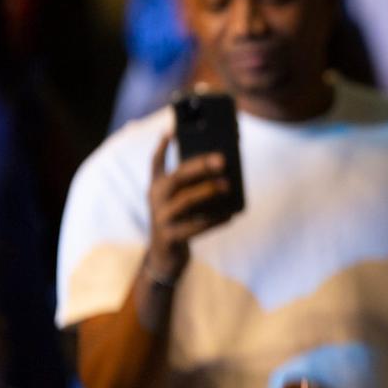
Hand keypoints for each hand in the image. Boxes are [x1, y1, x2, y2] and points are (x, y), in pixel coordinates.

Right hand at [146, 133, 232, 280]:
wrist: (164, 256)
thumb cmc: (180, 220)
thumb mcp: (181, 201)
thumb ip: (195, 186)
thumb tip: (225, 172)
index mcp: (157, 187)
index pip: (156, 163)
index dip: (162, 147)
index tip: (172, 131)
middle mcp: (155, 200)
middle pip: (177, 178)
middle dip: (200, 167)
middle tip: (222, 160)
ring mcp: (161, 219)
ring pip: (185, 201)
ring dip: (208, 191)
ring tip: (228, 185)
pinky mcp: (170, 237)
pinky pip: (195, 227)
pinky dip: (215, 219)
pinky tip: (231, 214)